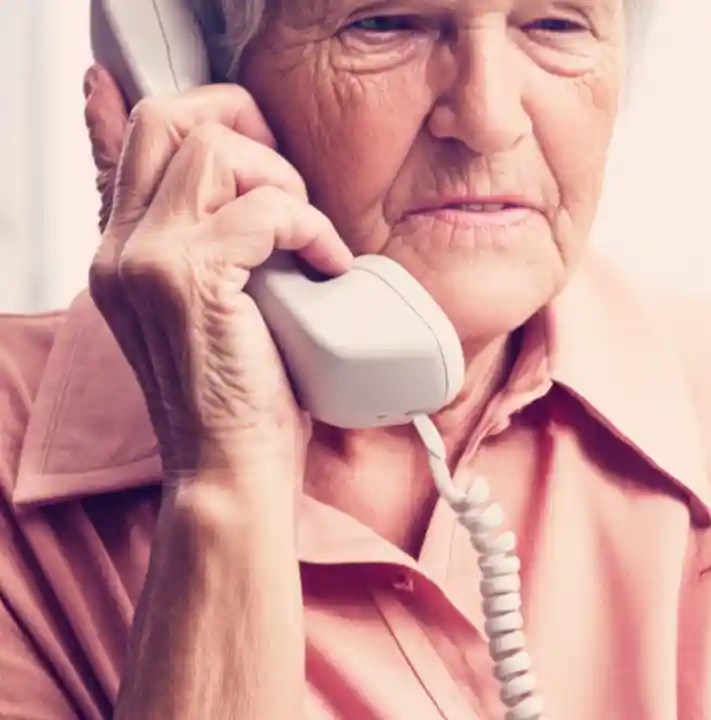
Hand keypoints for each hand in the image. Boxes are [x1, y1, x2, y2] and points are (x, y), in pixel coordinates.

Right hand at [82, 65, 353, 497]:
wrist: (230, 470)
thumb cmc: (242, 398)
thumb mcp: (226, 306)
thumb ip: (229, 248)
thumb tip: (272, 202)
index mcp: (126, 251)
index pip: (141, 135)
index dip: (212, 118)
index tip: (267, 151)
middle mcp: (122, 247)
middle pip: (169, 118)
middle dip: (245, 124)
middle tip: (291, 181)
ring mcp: (147, 259)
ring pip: (214, 148)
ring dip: (280, 181)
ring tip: (307, 236)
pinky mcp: (190, 279)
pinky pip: (265, 209)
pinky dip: (310, 227)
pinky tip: (327, 265)